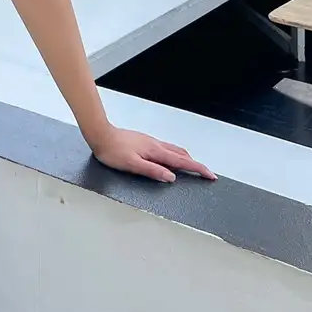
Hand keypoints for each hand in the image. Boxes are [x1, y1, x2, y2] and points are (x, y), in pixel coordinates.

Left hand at [88, 126, 216, 183]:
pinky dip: (175, 155)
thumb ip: (152, 170)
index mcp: (155, 151)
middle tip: (205, 174)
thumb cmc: (113, 151)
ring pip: (173, 150)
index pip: (182, 162)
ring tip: (192, 167)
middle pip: (181, 155)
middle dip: (195, 164)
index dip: (198, 169)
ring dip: (186, 159)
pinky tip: (170, 159)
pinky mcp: (144, 141)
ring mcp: (150, 141)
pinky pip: (165, 148)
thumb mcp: (132, 165)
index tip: (210, 175)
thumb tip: (171, 177)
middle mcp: (155, 144)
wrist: (100, 134)